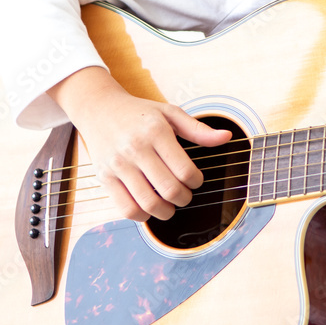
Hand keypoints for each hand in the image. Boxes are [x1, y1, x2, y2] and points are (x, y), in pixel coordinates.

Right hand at [48, 67, 231, 221]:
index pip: (184, 170)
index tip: (195, 180)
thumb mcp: (170, 113)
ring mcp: (118, 165)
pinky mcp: (104, 178)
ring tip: (170, 205)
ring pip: (148, 203)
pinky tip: (150, 207)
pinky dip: (142, 215)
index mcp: (156, 132)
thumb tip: (226, 137)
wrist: (99, 108)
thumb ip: (198, 129)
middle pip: (168, 189)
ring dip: (165, 211)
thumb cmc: (139, 113)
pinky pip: (125, 208)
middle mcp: (135, 149)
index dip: (196, 181)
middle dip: (184, 198)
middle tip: (185, 195)